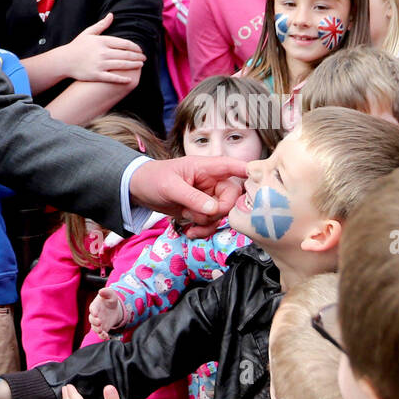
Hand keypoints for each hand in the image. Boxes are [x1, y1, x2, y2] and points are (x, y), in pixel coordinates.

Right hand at [60, 13, 145, 83]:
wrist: (64, 60)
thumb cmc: (77, 46)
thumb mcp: (88, 32)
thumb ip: (102, 25)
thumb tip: (112, 15)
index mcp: (102, 41)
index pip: (124, 43)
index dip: (135, 47)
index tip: (140, 50)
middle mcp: (103, 52)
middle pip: (126, 54)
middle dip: (138, 57)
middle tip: (144, 58)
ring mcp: (100, 64)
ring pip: (122, 65)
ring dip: (134, 65)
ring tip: (141, 65)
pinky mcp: (96, 75)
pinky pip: (113, 77)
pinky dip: (122, 79)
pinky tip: (130, 79)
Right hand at [89, 288, 125, 338]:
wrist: (115, 309)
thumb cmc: (110, 300)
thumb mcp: (111, 295)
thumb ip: (107, 292)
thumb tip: (101, 291)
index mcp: (95, 306)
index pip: (92, 308)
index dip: (93, 311)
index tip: (95, 313)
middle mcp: (95, 315)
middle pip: (92, 319)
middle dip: (94, 321)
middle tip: (99, 322)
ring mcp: (98, 323)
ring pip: (95, 328)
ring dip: (97, 330)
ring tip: (101, 331)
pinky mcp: (103, 328)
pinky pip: (100, 334)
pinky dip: (102, 336)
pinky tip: (106, 337)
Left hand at [128, 155, 246, 238]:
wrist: (139, 190)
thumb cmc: (153, 178)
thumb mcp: (171, 187)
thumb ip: (193, 197)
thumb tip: (214, 209)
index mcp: (207, 167)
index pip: (234, 167)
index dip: (250, 173)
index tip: (259, 185)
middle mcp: (212, 181)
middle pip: (232, 197)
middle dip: (218, 211)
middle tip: (201, 215)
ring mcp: (207, 197)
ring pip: (222, 214)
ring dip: (208, 224)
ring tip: (189, 224)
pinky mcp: (201, 210)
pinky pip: (211, 223)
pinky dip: (202, 230)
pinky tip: (190, 231)